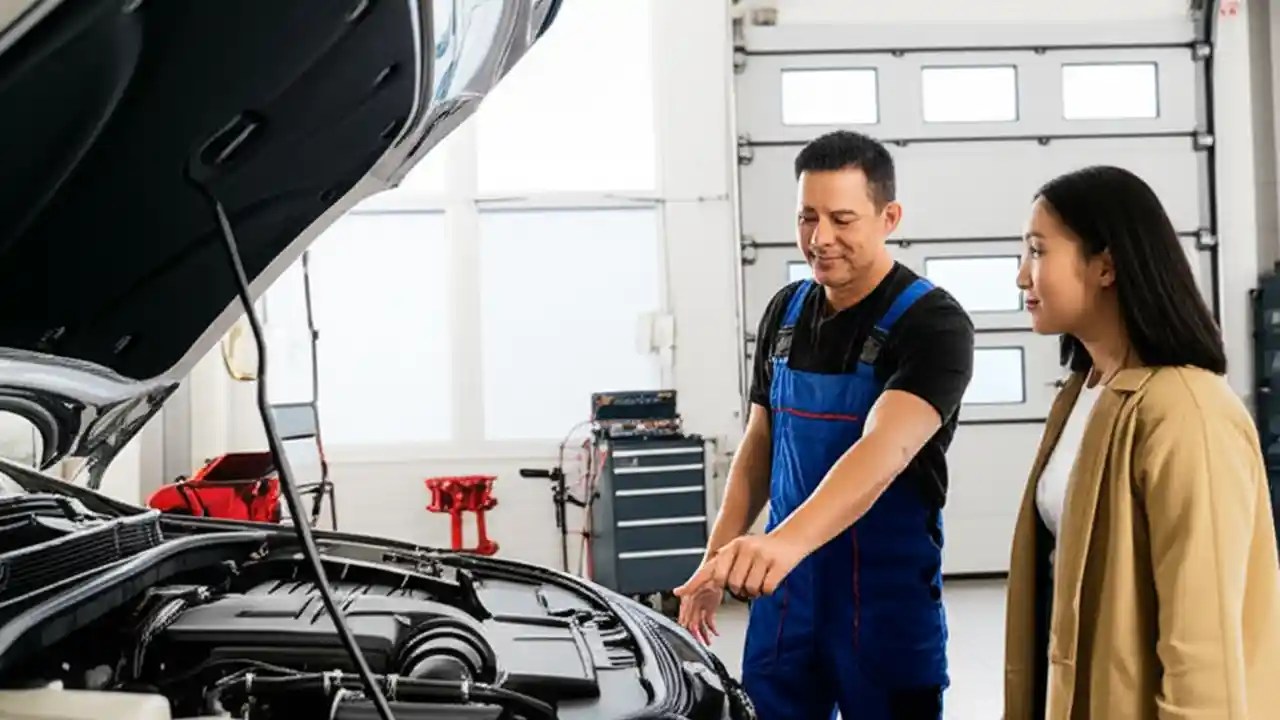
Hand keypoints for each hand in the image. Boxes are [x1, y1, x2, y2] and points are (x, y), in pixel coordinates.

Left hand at [674, 533, 807, 600]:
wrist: (792, 538)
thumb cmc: (765, 549)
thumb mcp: (741, 550)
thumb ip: (726, 564)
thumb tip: (711, 581)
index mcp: (732, 547)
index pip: (710, 569)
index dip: (694, 583)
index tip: (680, 592)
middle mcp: (743, 549)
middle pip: (731, 585)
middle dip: (739, 589)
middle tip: (748, 580)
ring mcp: (760, 556)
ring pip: (749, 589)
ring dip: (755, 590)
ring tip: (761, 577)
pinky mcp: (776, 565)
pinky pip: (766, 590)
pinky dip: (768, 590)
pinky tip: (771, 579)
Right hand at [675, 565, 722, 645]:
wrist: (720, 565)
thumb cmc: (709, 568)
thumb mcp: (700, 577)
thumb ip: (688, 585)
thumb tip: (676, 591)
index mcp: (688, 598)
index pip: (684, 617)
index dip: (685, 628)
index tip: (688, 639)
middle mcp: (693, 603)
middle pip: (691, 624)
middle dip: (695, 636)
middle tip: (700, 644)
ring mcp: (701, 606)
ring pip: (699, 624)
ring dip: (703, 634)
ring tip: (707, 642)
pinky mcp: (709, 606)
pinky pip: (708, 621)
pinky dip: (711, 628)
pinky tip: (715, 633)